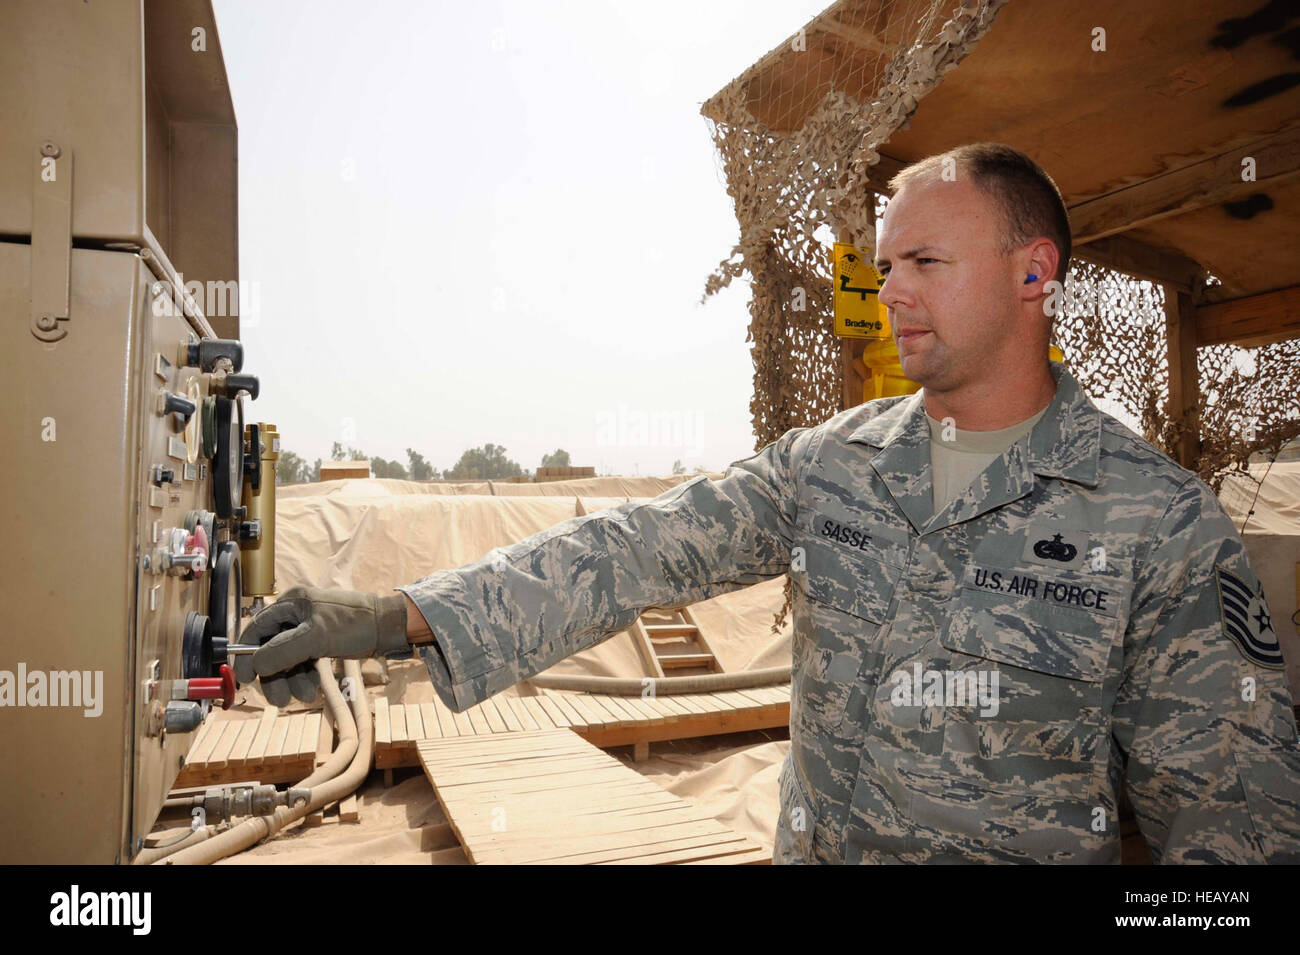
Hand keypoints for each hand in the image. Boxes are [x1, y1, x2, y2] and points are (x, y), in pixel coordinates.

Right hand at [233, 586, 408, 705]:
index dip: (248, 655)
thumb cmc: (356, 625)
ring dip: (292, 680)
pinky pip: (303, 661)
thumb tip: (256, 664)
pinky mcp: (320, 640)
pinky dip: (305, 675)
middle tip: (281, 700)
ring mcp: (308, 627)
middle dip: (276, 676)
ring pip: (288, 659)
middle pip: (271, 649)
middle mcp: (296, 613)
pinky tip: (314, 687)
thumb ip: (283, 651)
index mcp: (291, 603)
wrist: (388, 628)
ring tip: (305, 695)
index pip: (257, 630)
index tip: (246, 679)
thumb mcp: (316, 638)